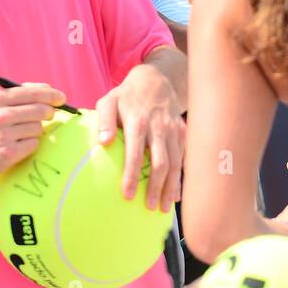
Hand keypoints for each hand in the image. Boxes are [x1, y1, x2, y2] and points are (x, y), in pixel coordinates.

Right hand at [0, 83, 61, 178]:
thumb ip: (19, 95)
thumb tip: (49, 89)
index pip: (32, 93)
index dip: (51, 95)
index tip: (61, 98)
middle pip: (40, 110)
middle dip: (48, 112)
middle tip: (49, 115)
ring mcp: (4, 135)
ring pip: (38, 128)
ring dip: (35, 130)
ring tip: (22, 132)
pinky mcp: (8, 153)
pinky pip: (34, 144)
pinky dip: (30, 144)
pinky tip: (18, 144)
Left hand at [96, 63, 186, 210]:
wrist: (157, 80)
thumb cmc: (127, 95)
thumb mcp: (109, 101)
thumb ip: (104, 120)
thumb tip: (103, 142)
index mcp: (138, 122)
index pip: (136, 154)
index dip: (132, 175)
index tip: (128, 195)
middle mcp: (158, 128)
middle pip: (161, 163)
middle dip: (156, 187)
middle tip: (149, 207)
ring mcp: (173, 131)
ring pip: (175, 163)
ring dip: (170, 187)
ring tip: (163, 207)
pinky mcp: (182, 133)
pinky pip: (184, 158)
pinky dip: (181, 178)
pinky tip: (176, 195)